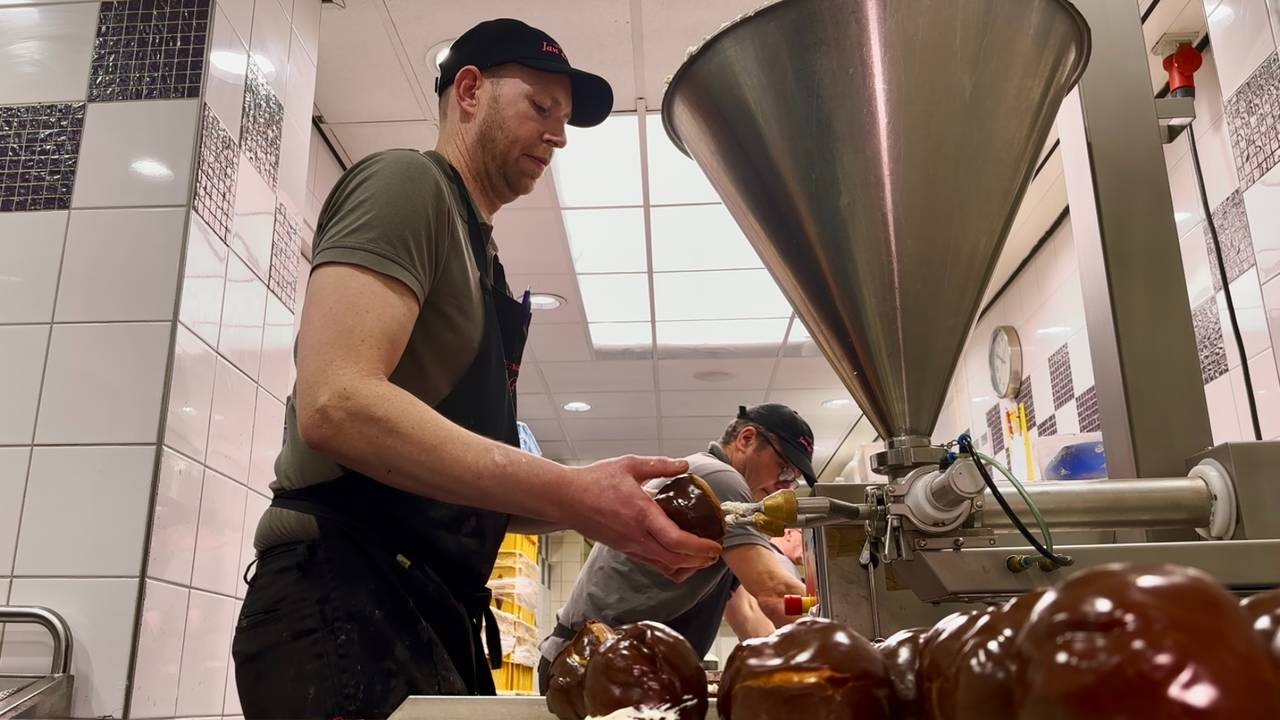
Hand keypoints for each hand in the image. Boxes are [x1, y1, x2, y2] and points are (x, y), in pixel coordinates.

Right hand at [563, 455, 721, 580]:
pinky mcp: (623, 549)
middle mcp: (636, 536)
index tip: (716, 545)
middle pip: (674, 560)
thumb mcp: (629, 465)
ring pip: (663, 567)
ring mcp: (629, 546)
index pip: (676, 540)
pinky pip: (651, 564)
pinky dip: (669, 565)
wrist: (565, 498)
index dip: (700, 548)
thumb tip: (685, 464)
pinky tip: (678, 556)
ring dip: (686, 566)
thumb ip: (659, 465)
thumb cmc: (595, 480)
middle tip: (716, 554)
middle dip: (699, 561)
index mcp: (641, 514)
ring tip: (702, 558)